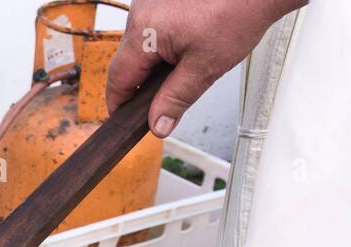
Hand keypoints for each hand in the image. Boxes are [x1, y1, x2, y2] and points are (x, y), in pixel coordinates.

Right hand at [107, 0, 306, 137]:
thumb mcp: (205, 68)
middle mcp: (140, 12)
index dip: (119, 105)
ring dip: (156, 61)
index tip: (124, 121)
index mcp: (143, 31)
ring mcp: (150, 1)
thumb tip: (157, 125)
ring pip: (141, 45)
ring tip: (189, 62)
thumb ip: (175, 99)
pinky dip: (166, 41)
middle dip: (144, 82)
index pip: (117, 80)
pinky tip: (190, 42)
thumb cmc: (238, 13)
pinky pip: (153, 28)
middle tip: (168, 96)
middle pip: (128, 62)